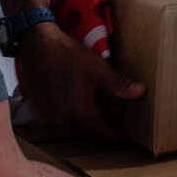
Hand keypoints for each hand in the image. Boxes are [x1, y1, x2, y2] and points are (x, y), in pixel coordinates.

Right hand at [16, 22, 143, 136]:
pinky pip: (54, 117)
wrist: (36, 43)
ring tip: (87, 108)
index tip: (120, 133)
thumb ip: (118, 84)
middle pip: (84, 130)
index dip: (112, 134)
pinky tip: (68, 99)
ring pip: (68, 124)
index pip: (100, 132)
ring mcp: (46, 114)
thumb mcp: (97, 68)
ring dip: (78, 119)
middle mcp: (61, 118)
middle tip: (106, 118)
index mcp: (78, 111)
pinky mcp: (37, 107)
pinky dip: (63, 112)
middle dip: (95, 125)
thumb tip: (140, 92)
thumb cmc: (66, 53)